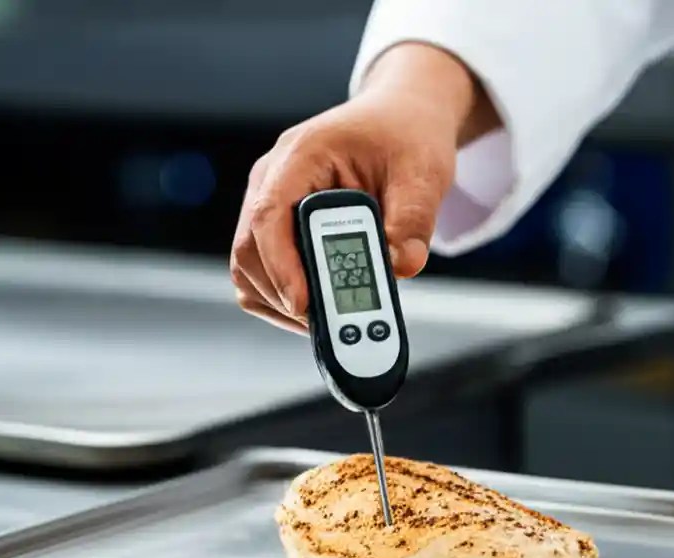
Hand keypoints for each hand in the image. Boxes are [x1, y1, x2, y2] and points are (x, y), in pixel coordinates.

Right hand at [230, 43, 496, 331]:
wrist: (401, 118)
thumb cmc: (406, 136)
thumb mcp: (423, 173)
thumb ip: (414, 220)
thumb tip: (403, 266)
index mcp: (302, 155)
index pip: (270, 215)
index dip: (282, 266)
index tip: (304, 304)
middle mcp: (275, 178)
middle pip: (250, 250)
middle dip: (285, 294)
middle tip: (330, 324)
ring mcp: (271, 202)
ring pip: (250, 267)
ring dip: (282, 302)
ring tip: (330, 321)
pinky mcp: (279, 226)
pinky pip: (265, 271)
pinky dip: (287, 297)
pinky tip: (323, 309)